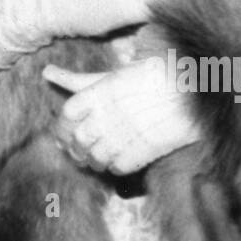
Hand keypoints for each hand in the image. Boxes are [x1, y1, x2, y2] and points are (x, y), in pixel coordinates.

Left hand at [46, 57, 199, 174]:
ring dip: (92, 161)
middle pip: (79, 139)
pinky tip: (116, 162)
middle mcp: (109, 113)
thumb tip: (46, 72)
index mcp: (100, 92)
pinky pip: (118, 167)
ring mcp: (127, 133)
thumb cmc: (150, 76)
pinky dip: (113, 167)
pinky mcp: (145, 150)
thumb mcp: (113, 74)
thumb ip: (78, 80)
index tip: (63, 134)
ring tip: (96, 159)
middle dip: (75, 148)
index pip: (68, 115)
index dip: (62, 128)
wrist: (193, 87)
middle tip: (77, 152)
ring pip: (96, 157)